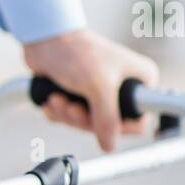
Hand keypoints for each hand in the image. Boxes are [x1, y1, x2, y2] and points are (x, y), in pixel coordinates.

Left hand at [22, 29, 159, 152]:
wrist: (44, 38)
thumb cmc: (77, 53)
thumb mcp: (98, 86)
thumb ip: (107, 119)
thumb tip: (110, 146)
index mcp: (140, 81)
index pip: (140, 120)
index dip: (119, 127)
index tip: (99, 121)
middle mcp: (123, 88)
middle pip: (108, 126)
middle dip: (83, 119)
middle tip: (71, 107)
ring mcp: (100, 92)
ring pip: (86, 123)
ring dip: (67, 115)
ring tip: (58, 99)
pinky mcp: (79, 94)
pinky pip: (70, 117)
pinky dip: (58, 112)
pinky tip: (52, 98)